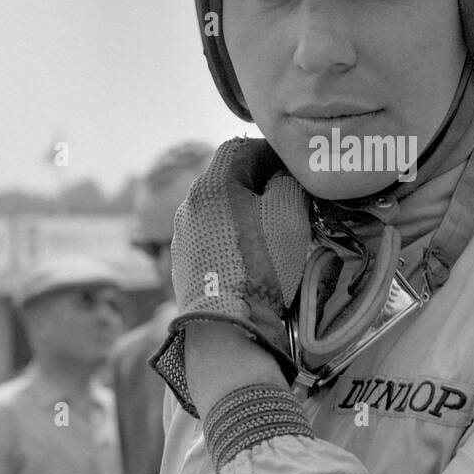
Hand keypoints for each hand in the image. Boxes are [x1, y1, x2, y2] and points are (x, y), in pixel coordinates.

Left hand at [150, 138, 311, 415]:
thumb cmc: (262, 264)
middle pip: (226, 177)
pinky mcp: (181, 263)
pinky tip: (248, 254)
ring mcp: (181, 234)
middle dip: (257, 182)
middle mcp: (189, 203)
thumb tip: (280, 175)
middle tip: (287, 197)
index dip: (269, 153)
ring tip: (270, 229)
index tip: (292, 169)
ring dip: (242, 210)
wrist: (227, 326)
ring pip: (216, 208)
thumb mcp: (288, 214)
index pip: (240, 147)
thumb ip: (286, 182)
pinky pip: (208, 234)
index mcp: (212, 184)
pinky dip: (229, 234)